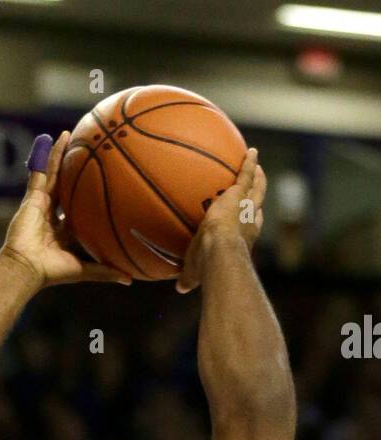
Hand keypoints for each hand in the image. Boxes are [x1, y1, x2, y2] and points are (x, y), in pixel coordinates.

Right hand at [0, 132, 132, 292]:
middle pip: (66, 187)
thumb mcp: (83, 270)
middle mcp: (53, 215)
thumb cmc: (52, 272)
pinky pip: (41, 171)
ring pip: (54, 175)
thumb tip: (131, 280)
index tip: (102, 186)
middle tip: (88, 152)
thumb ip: (105, 272)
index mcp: (64, 231)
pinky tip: (56, 137)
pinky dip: (47, 154)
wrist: (26, 268)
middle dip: (75, 171)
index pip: (79, 210)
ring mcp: (41, 204)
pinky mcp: (32, 198)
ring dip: (61, 155)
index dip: (88, 198)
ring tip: (71, 135)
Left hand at [177, 148, 265, 292]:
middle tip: (259, 183)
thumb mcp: (195, 271)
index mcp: (243, 239)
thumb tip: (179, 288)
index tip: (253, 213)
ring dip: (257, 176)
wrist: (219, 252)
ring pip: (256, 188)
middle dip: (258, 194)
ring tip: (256, 165)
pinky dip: (249, 162)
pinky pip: (246, 173)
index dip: (253, 219)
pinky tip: (250, 151)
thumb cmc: (207, 266)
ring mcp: (246, 207)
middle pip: (258, 204)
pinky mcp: (239, 194)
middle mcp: (250, 222)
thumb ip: (188, 277)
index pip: (251, 226)